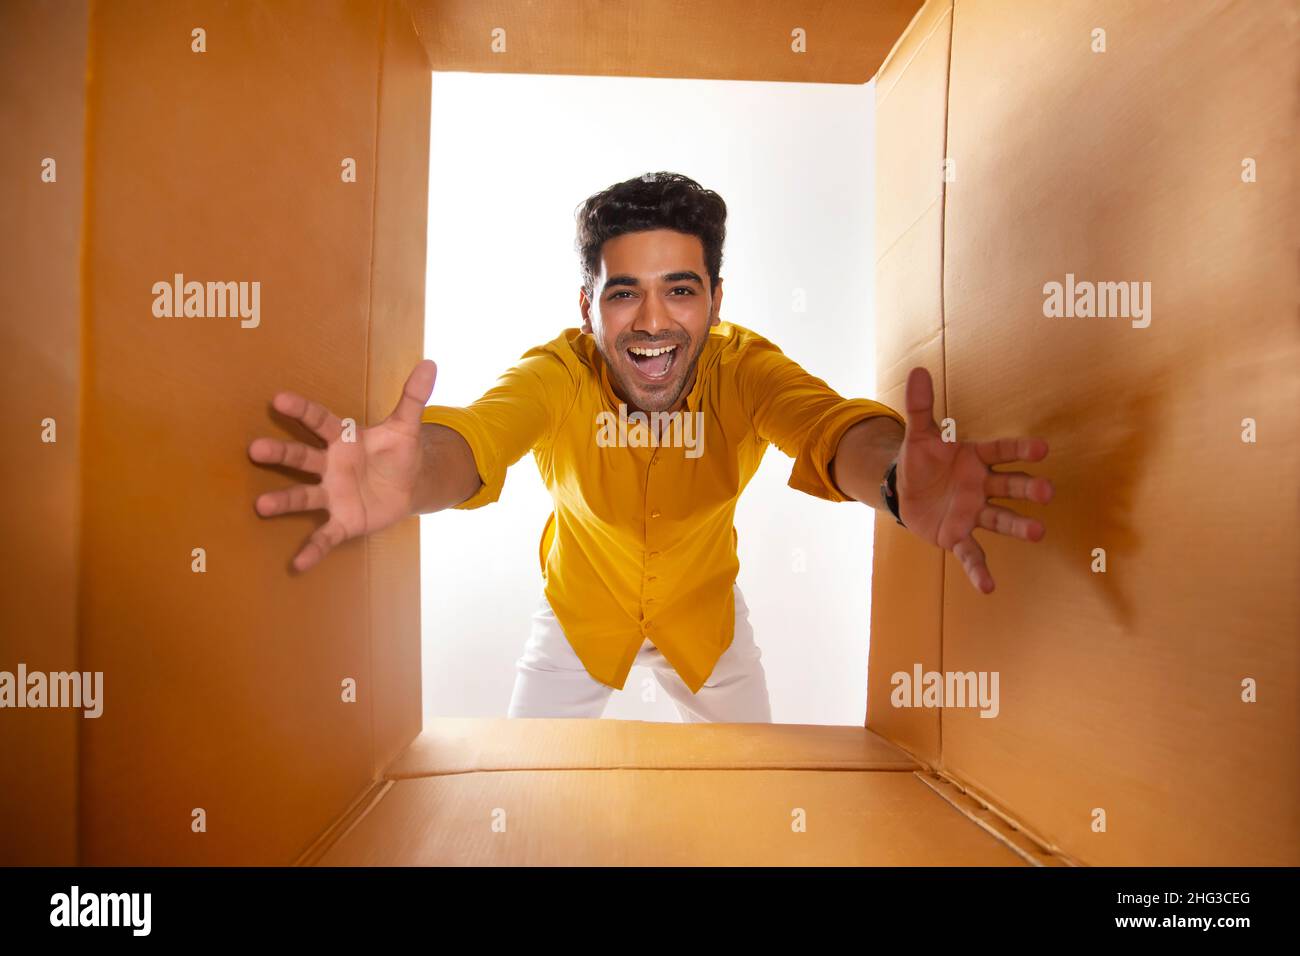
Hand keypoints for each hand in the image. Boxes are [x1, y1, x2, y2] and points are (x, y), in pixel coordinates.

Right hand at [248, 360, 438, 571]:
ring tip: (261, 506)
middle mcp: (330, 465)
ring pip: (304, 496)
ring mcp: (333, 494)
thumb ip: (413, 397)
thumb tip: (430, 363)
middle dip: (279, 454)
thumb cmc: (398, 453)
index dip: (302, 411)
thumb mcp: (406, 427)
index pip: (320, 421)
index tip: (280, 399)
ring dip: (283, 500)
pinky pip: (325, 535)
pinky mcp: (342, 520)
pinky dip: (312, 549)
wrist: (408, 486)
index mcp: (344, 439)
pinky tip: (297, 564)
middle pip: (302, 457)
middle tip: (254, 449)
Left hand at [896, 366, 1052, 592]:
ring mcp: (973, 512)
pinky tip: (988, 587)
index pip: (1001, 452)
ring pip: (1000, 519)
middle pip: (1009, 486)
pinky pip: (971, 553)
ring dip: (1017, 526)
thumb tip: (916, 370)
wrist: (905, 492)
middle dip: (1027, 488)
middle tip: (1047, 492)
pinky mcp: (958, 535)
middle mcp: (981, 486)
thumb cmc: (920, 461)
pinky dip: (978, 569)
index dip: (1019, 450)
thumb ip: (919, 407)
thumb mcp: (917, 435)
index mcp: (975, 458)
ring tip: (1037, 533)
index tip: (1041, 448)